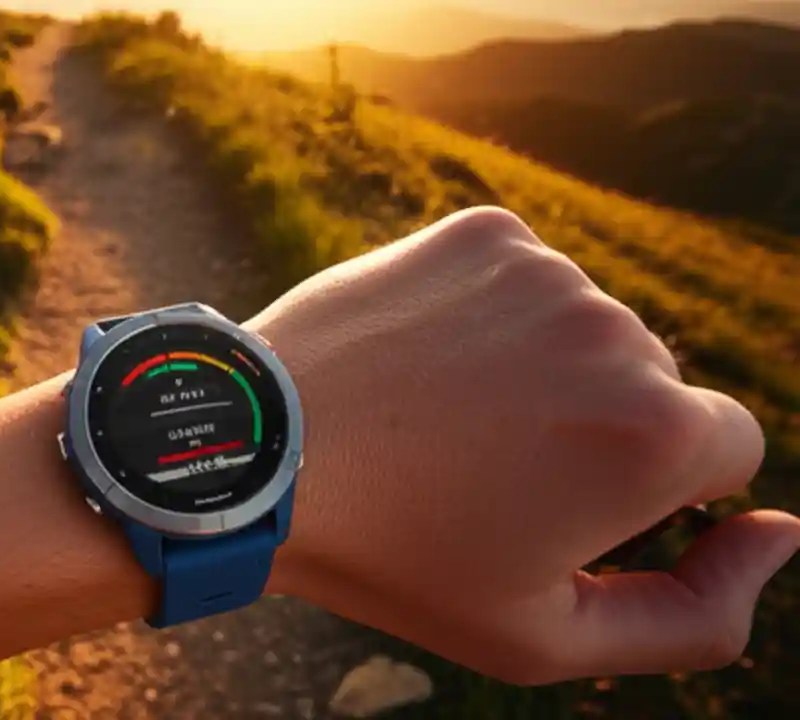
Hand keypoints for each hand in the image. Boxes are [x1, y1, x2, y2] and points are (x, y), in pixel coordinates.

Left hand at [250, 207, 799, 683]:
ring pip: (587, 329)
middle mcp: (614, 332)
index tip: (568, 500)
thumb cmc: (397, 557)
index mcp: (652, 435)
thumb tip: (780, 534)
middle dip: (593, 428)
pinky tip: (427, 359)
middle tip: (482, 469)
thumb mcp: (544, 638)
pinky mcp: (483, 233)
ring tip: (443, 416)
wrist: (258, 455)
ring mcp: (545, 271)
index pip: (729, 449)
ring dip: (540, 370)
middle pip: (654, 384)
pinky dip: (493, 317)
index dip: (653, 487)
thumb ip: (694, 617)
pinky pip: (527, 281)